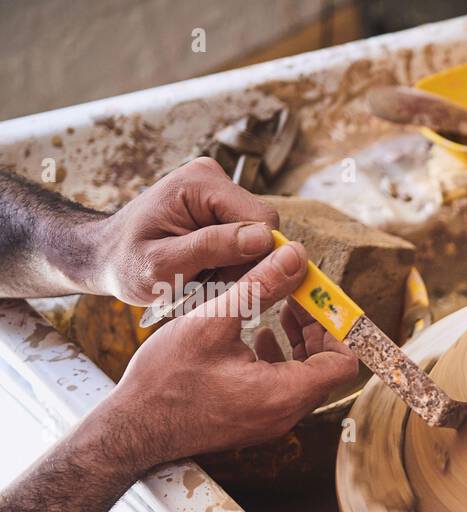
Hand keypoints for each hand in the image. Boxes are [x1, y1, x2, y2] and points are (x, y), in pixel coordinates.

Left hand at [86, 157, 279, 304]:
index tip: (224, 282)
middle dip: (244, 263)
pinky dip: (232, 262)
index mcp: (200, 183)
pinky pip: (248, 241)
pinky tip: (206, 269)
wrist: (106, 256)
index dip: (255, 258)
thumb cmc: (126, 263)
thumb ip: (211, 248)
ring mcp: (219, 191)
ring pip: (259, 239)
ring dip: (237, 266)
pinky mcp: (221, 208)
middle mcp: (214, 178)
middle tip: (208, 283)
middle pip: (264, 229)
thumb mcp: (163, 264)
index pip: (263, 221)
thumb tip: (264, 238)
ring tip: (203, 277)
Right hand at [96, 241, 357, 469]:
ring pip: (305, 375)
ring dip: (299, 339)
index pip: (344, 363)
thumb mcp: (213, 322)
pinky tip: (258, 334)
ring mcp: (272, 420)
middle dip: (317, 326)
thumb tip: (296, 257)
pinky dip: (280, 357)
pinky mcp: (255, 420)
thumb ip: (261, 287)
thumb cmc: (166, 379)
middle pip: (326, 366)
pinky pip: (284, 386)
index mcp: (285, 393)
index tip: (318, 297)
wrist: (132, 428)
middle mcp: (286, 413)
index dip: (339, 326)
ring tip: (280, 306)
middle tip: (298, 292)